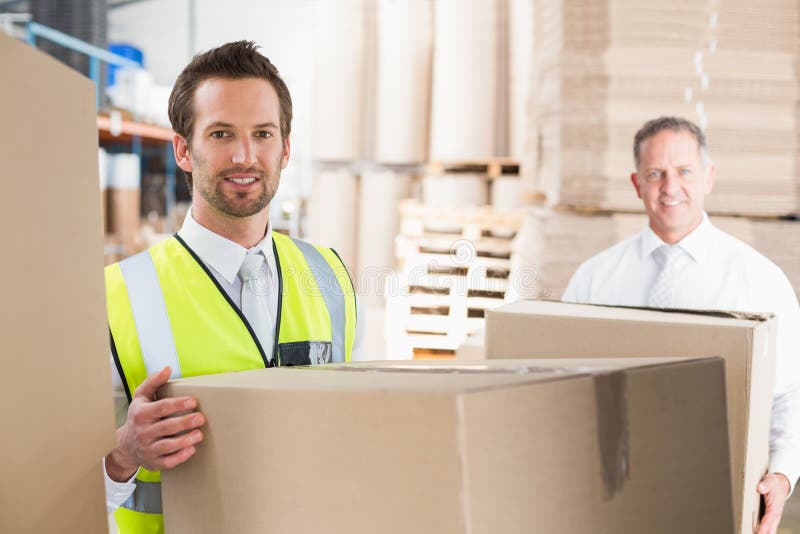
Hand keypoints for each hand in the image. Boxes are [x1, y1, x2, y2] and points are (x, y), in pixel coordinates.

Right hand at [105, 366, 204, 481]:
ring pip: (167, 446)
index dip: (178, 404)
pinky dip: (179, 457)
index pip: (161, 408)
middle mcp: (143, 432)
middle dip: (185, 422)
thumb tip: (167, 369)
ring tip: (199, 435)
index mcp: (141, 414)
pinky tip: (191, 450)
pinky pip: (167, 462)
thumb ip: (153, 382)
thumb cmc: (138, 418)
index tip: (193, 401)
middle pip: (166, 427)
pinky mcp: (153, 462)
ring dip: (184, 440)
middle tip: (201, 418)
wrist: (124, 446)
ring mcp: (147, 448)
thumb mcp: (141, 398)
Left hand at [756, 472, 790, 533]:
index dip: (764, 526)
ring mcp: (774, 516)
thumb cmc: (774, 483)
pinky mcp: (771, 516)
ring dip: (764, 532)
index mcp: (774, 506)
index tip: (759, 533)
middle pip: (770, 527)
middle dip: (764, 532)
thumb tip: (760, 488)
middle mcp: (775, 513)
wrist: (781, 484)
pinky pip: (769, 525)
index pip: (768, 518)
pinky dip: (764, 530)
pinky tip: (758, 533)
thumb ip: (765, 485)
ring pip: (771, 528)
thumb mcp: (770, 481)